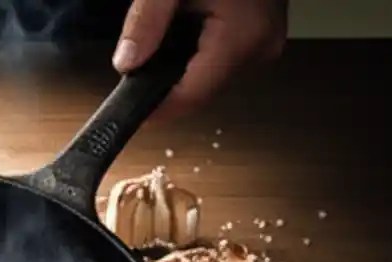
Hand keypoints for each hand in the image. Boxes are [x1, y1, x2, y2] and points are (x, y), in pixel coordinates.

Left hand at [112, 0, 286, 120]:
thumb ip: (147, 21)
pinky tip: (186, 24)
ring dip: (180, 62)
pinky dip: (196, 49)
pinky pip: (221, 57)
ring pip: (209, 74)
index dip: (157, 108)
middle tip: (140, 50)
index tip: (128, 111)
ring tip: (167, 26)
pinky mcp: (262, 35)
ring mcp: (265, 42)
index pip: (193, 95)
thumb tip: (127, 64)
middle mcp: (261, 46)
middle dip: (165, 77)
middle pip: (200, 88)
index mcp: (242, 35)